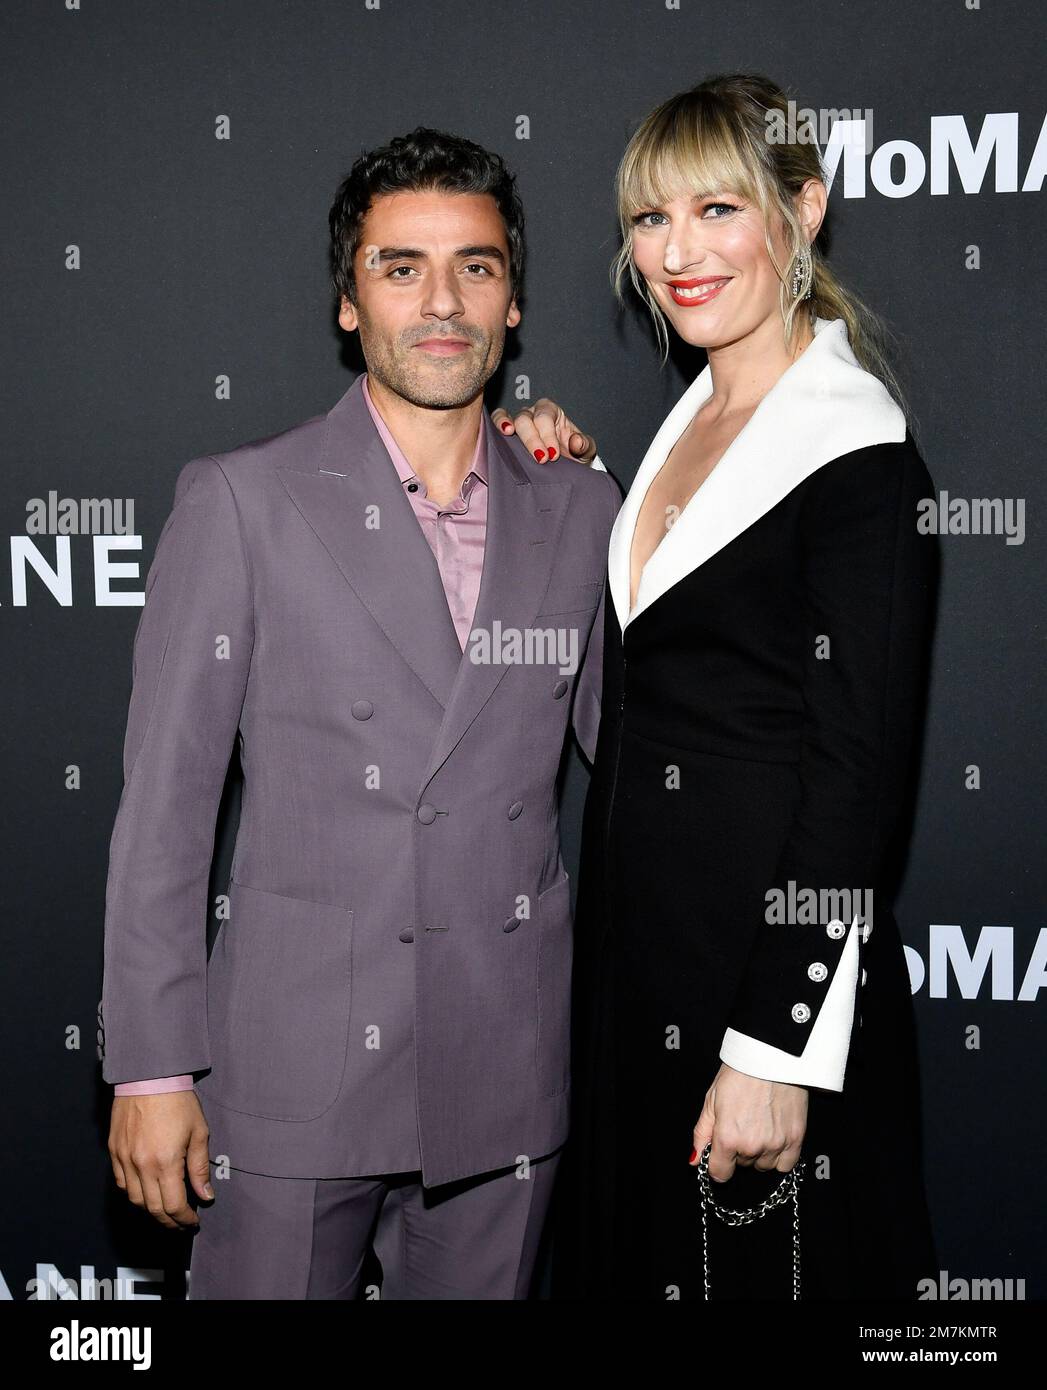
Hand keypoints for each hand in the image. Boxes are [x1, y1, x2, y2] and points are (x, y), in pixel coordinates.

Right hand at [108, 1091, 212, 1228]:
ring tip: (166, 1210)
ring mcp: (124, 1159)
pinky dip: (134, 1193)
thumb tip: (206, 1195)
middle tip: (181, 1223)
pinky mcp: (114, 1152)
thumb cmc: (177, 1101)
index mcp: (165, 1162)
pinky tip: (147, 1191)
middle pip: (153, 1208)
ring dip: (151, 1210)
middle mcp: (141, 1165)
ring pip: (135, 1200)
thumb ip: (199, 1167)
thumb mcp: (198, 1132)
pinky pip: (121, 1183)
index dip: (184, 1219)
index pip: (173, 1205)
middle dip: (169, 1220)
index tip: (193, 1222)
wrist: (148, 1077)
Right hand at [491, 397, 596, 463]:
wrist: (565, 464)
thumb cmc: (573, 453)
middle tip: (541, 459)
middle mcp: (533, 412)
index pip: (545, 418)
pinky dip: (498, 423)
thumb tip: (576, 442)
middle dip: (532, 439)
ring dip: (510, 428)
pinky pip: (498, 419)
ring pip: (512, 419)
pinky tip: (502, 432)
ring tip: (510, 435)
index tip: (553, 455)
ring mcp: (519, 420)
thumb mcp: (585, 450)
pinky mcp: (508, 430)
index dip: (548, 436)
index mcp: (551, 411)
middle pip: (526, 419)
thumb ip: (584, 445)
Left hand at [689, 1062, 807, 1182]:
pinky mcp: (796, 1139)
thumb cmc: (739, 1073)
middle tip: (742, 1124)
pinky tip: (774, 1137)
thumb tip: (695, 1160)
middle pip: (742, 1165)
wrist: (770, 1056)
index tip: (720, 1154)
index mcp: (728, 1137)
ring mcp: (776, 1144)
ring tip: (759, 1126)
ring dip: (759, 1153)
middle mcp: (752, 1146)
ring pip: (763, 1165)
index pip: (720, 1174)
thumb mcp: (711, 1100)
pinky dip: (779, 1156)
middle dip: (739, 1150)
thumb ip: (702, 1133)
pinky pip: (786, 1165)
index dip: (717, 1164)